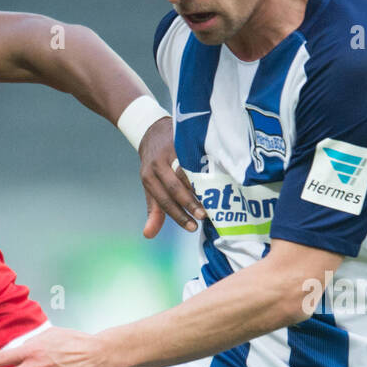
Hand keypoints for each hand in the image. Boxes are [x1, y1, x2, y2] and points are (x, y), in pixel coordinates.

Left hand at [138, 117, 204, 238]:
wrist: (152, 132)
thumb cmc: (154, 165)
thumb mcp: (150, 186)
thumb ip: (153, 210)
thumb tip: (148, 234)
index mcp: (148, 177)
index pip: (164, 201)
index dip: (178, 215)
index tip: (192, 228)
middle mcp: (158, 164)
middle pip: (174, 187)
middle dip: (189, 203)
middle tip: (204, 216)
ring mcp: (171, 151)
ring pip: (186, 171)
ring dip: (200, 186)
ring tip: (214, 200)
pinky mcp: (183, 139)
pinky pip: (195, 156)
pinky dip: (206, 167)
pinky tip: (217, 178)